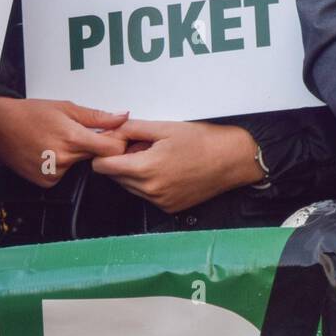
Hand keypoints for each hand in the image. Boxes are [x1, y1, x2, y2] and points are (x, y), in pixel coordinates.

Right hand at [0, 97, 129, 187]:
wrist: (0, 126)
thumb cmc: (32, 113)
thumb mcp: (66, 107)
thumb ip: (97, 116)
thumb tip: (122, 116)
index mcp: (72, 138)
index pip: (111, 149)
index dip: (117, 142)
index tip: (115, 136)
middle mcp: (64, 159)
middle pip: (96, 157)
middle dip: (95, 146)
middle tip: (79, 133)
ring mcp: (54, 173)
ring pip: (80, 165)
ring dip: (77, 155)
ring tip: (59, 140)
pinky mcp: (46, 182)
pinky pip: (65, 174)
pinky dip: (62, 164)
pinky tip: (49, 151)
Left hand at [90, 119, 263, 214]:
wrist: (232, 160)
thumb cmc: (202, 141)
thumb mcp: (164, 127)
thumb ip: (132, 129)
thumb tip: (110, 132)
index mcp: (145, 169)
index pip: (103, 167)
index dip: (104, 152)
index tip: (115, 142)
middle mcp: (150, 191)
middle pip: (115, 177)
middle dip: (121, 160)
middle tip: (141, 144)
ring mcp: (160, 202)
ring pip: (130, 187)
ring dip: (134, 172)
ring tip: (156, 154)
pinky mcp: (169, 208)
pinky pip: (147, 195)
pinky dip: (149, 182)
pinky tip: (166, 167)